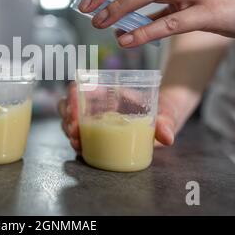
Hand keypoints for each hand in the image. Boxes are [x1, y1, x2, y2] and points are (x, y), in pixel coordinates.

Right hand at [58, 82, 183, 152]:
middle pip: (71, 104)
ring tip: (75, 140)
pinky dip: (75, 140)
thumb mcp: (168, 111)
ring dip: (68, 129)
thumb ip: (166, 121)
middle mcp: (100, 103)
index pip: (84, 87)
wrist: (167, 117)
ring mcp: (96, 118)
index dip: (74, 96)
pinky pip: (79, 134)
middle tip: (74, 130)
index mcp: (111, 91)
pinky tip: (79, 147)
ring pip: (71, 119)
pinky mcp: (98, 134)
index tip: (76, 110)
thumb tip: (167, 137)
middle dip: (67, 116)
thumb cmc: (164, 107)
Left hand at [74, 0, 234, 46]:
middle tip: (85, 5)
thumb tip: (126, 24)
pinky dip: (146, 31)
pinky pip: (173, 21)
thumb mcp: (186, 2)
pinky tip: (126, 41)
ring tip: (99, 23)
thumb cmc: (224, 3)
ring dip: (121, 5)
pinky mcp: (211, 13)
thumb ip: (158, 9)